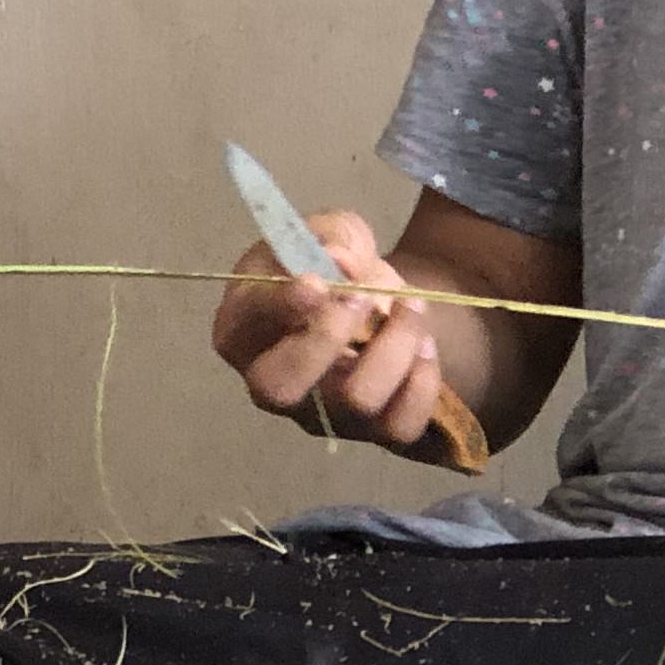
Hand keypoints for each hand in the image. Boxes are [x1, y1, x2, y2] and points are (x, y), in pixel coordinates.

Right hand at [212, 211, 468, 459]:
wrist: (375, 303)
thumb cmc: (331, 268)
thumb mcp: (327, 233)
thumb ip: (330, 238)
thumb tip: (342, 263)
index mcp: (241, 327)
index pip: (245, 327)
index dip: (280, 305)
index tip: (317, 281)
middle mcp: (270, 382)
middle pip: (281, 388)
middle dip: (327, 338)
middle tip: (363, 296)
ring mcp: (321, 415)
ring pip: (356, 400)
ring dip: (395, 345)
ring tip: (411, 306)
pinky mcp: (369, 431)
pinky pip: (401, 426)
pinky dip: (424, 382)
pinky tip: (424, 346)